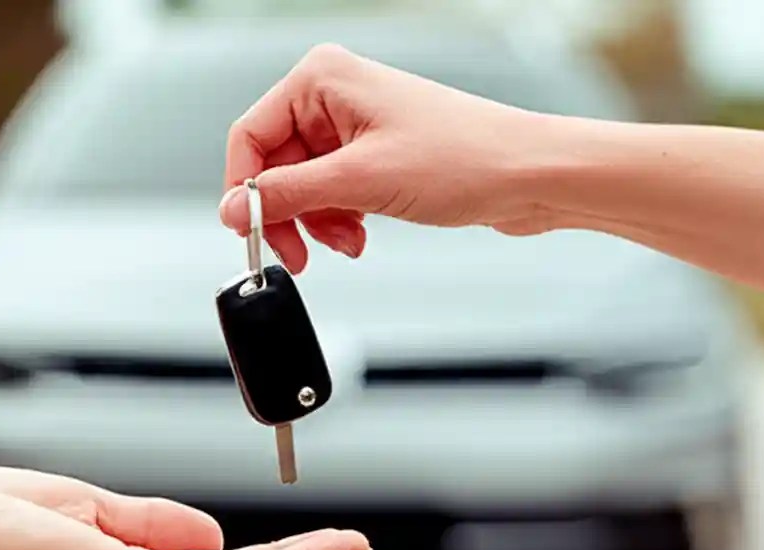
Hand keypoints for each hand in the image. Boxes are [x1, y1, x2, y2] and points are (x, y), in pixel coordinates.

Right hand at [220, 43, 567, 271]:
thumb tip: (234, 208)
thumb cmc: (464, 158)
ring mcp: (356, 125)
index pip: (250, 136)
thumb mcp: (361, 181)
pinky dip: (339, 220)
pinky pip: (333, 192)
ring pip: (303, 185)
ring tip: (347, 242)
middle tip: (297, 256)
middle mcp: (335, 95)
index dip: (246, 189)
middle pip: (276, 165)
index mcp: (323, 79)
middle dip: (289, 214)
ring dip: (317, 222)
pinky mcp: (375, 154)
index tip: (248, 232)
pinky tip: (360, 235)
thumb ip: (289, 194)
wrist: (530, 175)